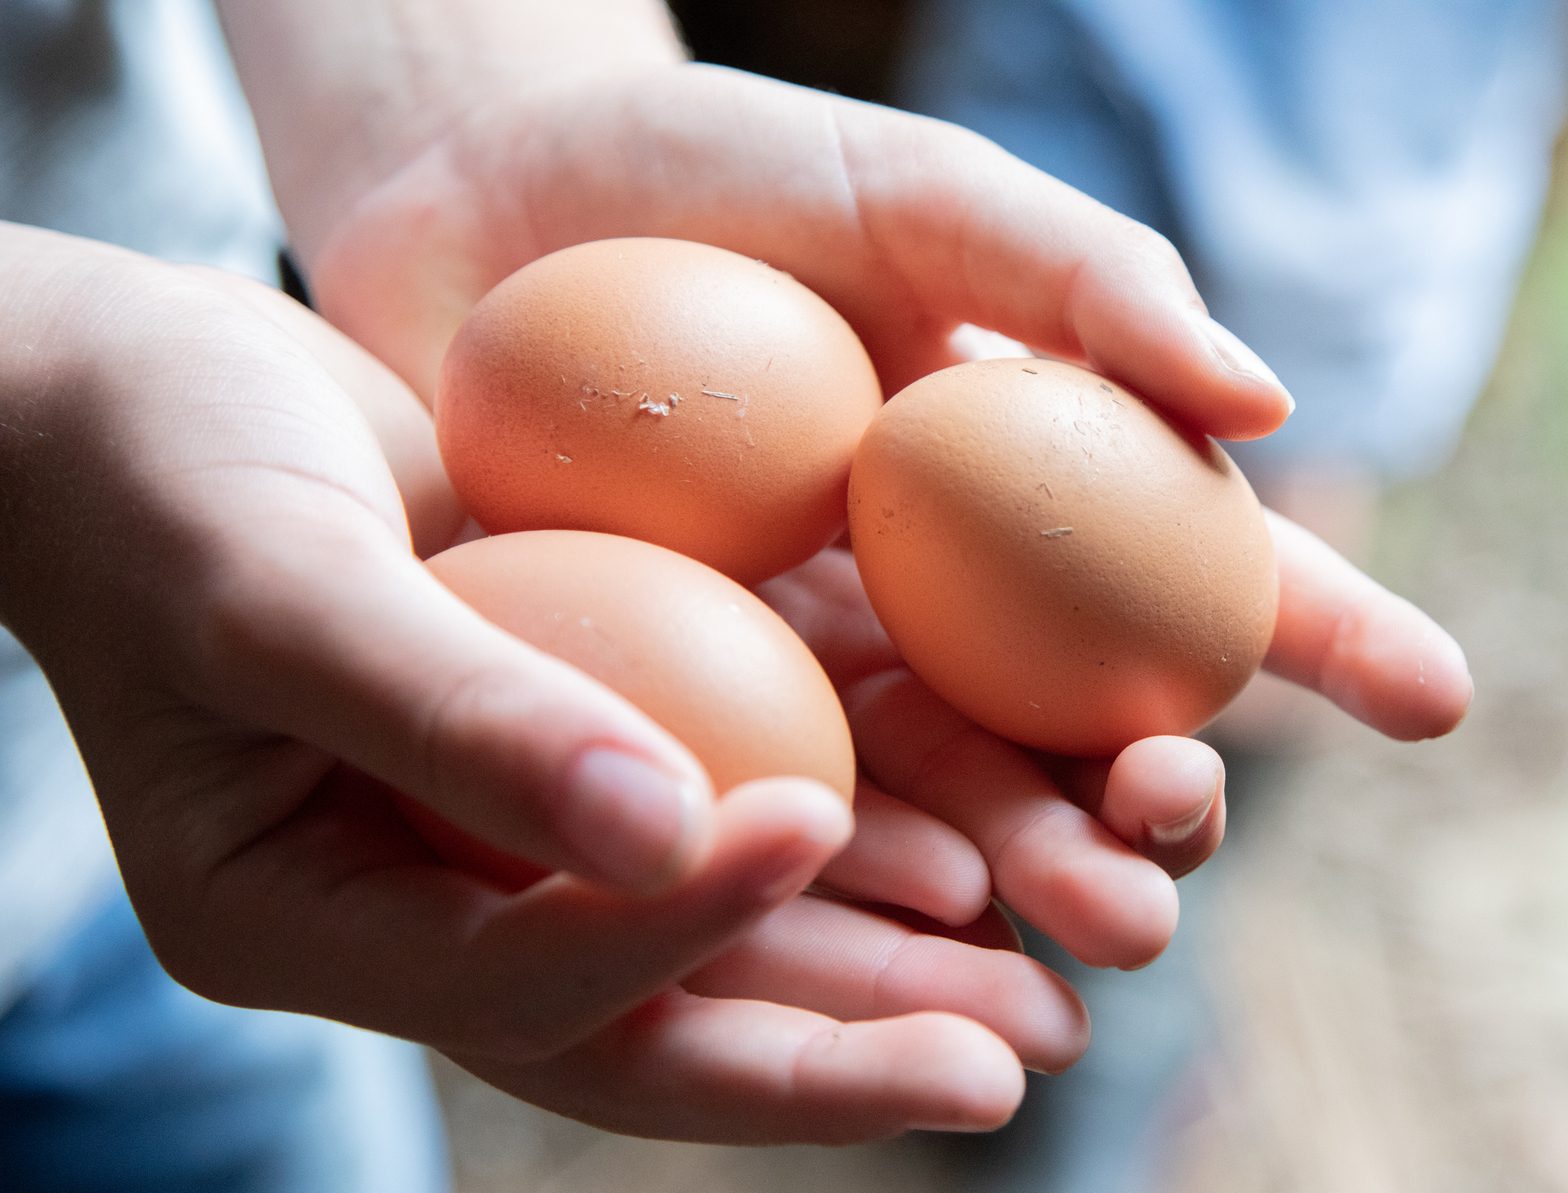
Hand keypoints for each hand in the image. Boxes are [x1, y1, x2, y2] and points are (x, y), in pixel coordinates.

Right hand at [0, 230, 1074, 1141]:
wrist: (142, 396)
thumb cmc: (164, 470)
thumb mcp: (279, 581)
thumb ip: (459, 714)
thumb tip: (665, 834)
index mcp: (311, 922)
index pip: (518, 987)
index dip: (674, 931)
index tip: (814, 826)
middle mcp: (430, 912)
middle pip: (654, 1022)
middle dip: (839, 1052)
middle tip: (1017, 1060)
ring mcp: (516, 844)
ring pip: (722, 947)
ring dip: (888, 971)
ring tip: (1053, 994)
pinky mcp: (592, 754)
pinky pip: (738, 822)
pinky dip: (862, 838)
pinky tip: (994, 847)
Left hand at [288, 55, 1469, 975]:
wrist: (477, 202)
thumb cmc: (719, 177)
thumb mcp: (915, 196)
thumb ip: (1084, 286)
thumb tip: (1263, 412)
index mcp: (1040, 487)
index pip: (1210, 576)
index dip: (1329, 641)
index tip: (1435, 698)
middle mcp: (955, 602)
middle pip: (1091, 730)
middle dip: (1157, 803)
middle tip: (1176, 826)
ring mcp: (829, 668)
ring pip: (959, 804)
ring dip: (1037, 876)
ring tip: (1089, 924)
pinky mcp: (696, 712)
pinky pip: (794, 805)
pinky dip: (865, 868)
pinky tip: (918, 908)